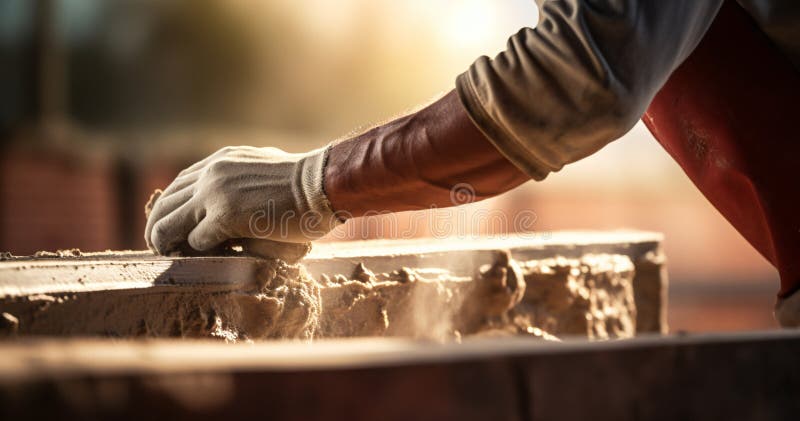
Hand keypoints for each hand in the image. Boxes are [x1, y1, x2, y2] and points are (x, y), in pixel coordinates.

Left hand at [144, 146, 340, 257]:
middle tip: (158, 246)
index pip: (181, 182)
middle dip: (156, 226)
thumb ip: (246, 179)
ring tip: (169, 257)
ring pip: (168, 223)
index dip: (171, 206)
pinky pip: (196, 240)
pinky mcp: (225, 217)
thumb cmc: (307, 181)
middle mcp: (212, 173)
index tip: (172, 224)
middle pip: (165, 202)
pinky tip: (206, 257)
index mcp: (222, 161)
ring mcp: (216, 194)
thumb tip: (242, 201)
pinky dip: (198, 251)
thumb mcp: (267, 168)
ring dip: (166, 242)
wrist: (323, 183)